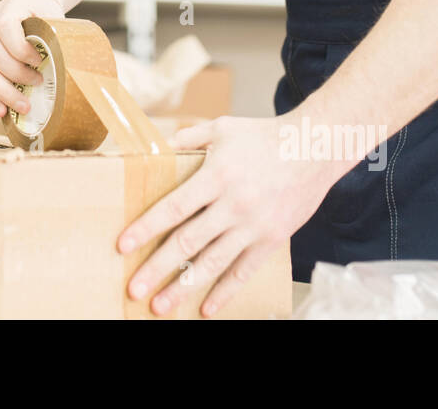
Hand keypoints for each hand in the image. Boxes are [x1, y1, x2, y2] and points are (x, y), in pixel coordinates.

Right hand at [0, 0, 64, 117]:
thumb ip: (54, 35)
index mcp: (8, 8)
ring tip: (24, 106)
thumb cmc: (43, 13)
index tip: (39, 61)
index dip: (20, 49)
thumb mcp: (52, 16)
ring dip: (4, 92)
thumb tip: (69, 67)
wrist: (28, 4)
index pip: (5, 28)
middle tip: (38, 83)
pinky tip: (2, 111)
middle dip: (15, 74)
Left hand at [118, 115, 340, 317]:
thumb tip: (154, 147)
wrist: (315, 149)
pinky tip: (206, 309)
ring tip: (160, 305)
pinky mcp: (272, 239)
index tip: (123, 245)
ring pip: (213, 263)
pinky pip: (244, 271)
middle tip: (133, 288)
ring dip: (183, 287)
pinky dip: (225, 292)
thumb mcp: (221, 128)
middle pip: (188, 242)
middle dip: (157, 268)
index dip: (146, 228)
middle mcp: (234, 204)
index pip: (174, 208)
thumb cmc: (263, 136)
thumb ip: (187, 138)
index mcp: (217, 175)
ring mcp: (254, 225)